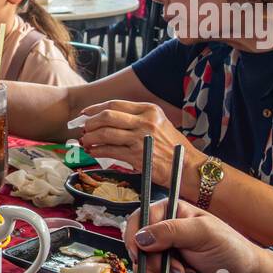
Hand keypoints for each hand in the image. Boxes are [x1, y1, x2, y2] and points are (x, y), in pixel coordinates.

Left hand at [78, 100, 203, 196]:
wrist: (189, 168)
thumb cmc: (172, 148)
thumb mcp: (158, 125)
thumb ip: (137, 120)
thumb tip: (109, 120)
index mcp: (149, 110)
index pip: (115, 104)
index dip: (95, 108)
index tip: (84, 113)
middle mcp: (145, 121)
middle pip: (107, 116)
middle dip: (90, 122)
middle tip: (83, 129)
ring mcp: (140, 138)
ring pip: (105, 133)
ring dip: (90, 137)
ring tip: (85, 141)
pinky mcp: (137, 155)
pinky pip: (109, 150)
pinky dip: (97, 150)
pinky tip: (93, 151)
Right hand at [123, 199, 272, 272]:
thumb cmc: (232, 251)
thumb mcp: (204, 232)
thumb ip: (171, 230)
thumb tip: (141, 238)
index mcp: (169, 215)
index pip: (138, 220)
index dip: (135, 236)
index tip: (141, 250)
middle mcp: (161, 238)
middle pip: (137, 251)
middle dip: (159, 263)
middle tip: (182, 266)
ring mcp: (161, 262)